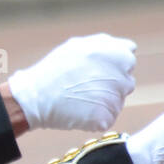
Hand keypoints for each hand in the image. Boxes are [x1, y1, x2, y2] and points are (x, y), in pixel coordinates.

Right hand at [8, 33, 136, 130]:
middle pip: (125, 82)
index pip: (128, 59)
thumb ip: (107, 45)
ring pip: (117, 101)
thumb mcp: (80, 46)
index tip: (96, 70)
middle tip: (85, 86)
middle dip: (110, 85)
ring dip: (103, 101)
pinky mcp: (108, 116)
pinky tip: (79, 110)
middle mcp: (122, 74)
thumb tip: (127, 48)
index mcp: (119, 54)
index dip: (112, 65)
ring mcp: (116, 97)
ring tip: (80, 98)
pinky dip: (95, 117)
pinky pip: (107, 117)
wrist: (35, 96)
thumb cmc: (54, 70)